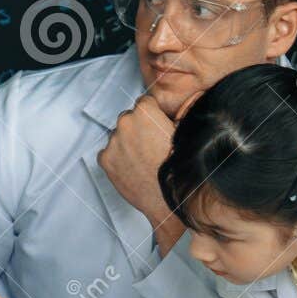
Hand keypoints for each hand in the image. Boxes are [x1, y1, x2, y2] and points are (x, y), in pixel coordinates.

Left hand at [97, 94, 185, 251]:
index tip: (157, 127)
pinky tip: (132, 167)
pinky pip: (108, 153)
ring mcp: (113, 142)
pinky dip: (117, 158)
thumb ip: (182, 112)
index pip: (144, 102)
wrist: (169, 199)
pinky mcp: (105, 160)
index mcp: (144, 112)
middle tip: (151, 145)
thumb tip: (190, 98)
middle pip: (129, 118)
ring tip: (143, 159)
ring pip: (118, 136)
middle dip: (138, 128)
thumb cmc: (179, 168)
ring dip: (127, 143)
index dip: (153, 115)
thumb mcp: (186, 132)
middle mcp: (125, 123)